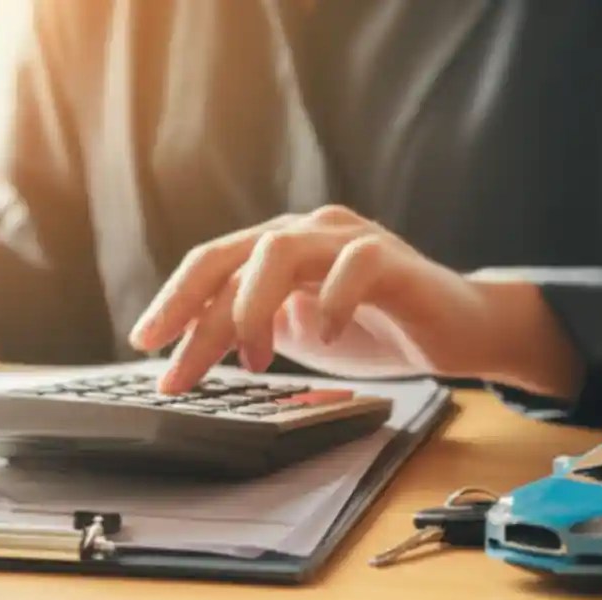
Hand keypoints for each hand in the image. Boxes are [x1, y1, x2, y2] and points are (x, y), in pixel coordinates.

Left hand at [129, 205, 583, 397]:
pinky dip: (331, 304)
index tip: (146, 342)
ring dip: (253, 307)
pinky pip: (354, 267)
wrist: (455, 329)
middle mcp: (307, 232)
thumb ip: (251, 330)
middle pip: (233, 257)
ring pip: (280, 252)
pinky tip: (326, 339)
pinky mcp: (392, 258)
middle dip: (195, 312)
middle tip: (176, 366)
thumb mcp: (296, 333)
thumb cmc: (374, 327)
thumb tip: (190, 349)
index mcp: (279, 247)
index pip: (213, 266)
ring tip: (252, 358)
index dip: (175, 301)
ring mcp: (349, 239)